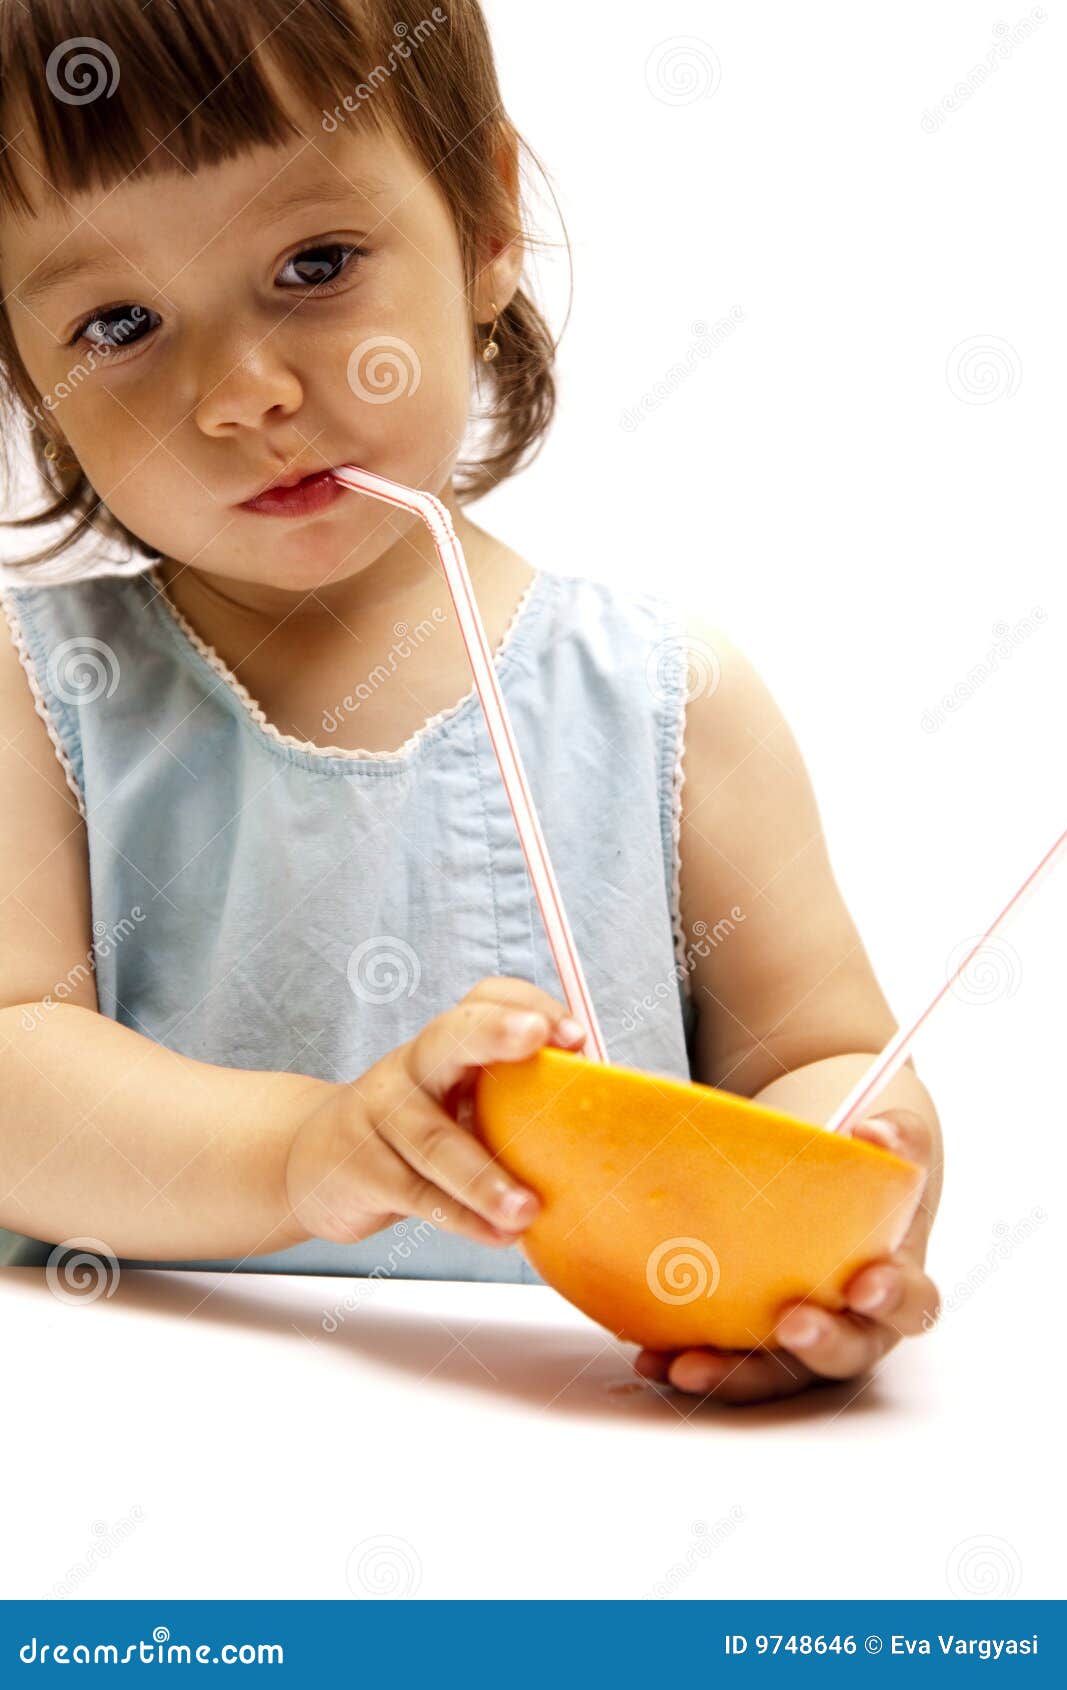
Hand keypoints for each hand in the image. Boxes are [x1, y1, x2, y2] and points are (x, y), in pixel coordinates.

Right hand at [284, 976, 585, 1247]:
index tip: (574, 1034)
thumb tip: (603, 1127)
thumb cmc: (416, 1131)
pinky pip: (414, 1192)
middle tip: (539, 1039)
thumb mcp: (458, 1101)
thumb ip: (516, 1102)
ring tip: (527, 1209)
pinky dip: (460, 1217)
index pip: (484, 1001)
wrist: (320, 1162)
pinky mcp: (362, 1168)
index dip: (528, 1005)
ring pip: (435, 1139)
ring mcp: (382, 1114)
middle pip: (449, 1038)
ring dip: (484, 1175)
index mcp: (448, 1044)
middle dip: (494, 1033)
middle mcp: (413, 1066)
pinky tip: (498, 1235)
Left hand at [632, 1109, 940, 1403]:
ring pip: (775, 1378)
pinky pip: (723, 1369)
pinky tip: (653, 1359)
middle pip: (844, 1355)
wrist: (826, 1206)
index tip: (865, 1284)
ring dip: (734, 1376)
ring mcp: (800, 1351)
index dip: (893, 1298)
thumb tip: (874, 1132)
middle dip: (819, 1345)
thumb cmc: (861, 1190)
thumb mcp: (888, 1157)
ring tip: (690, 1367)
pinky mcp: (752, 1354)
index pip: (911, 1303)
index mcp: (895, 1286)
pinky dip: (686, 1365)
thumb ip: (897, 1138)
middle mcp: (852, 1330)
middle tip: (791, 1324)